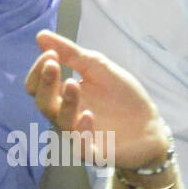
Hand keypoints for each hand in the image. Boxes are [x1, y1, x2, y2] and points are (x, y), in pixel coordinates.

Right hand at [25, 29, 170, 169]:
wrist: (150, 125)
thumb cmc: (123, 96)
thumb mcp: (98, 67)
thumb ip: (71, 54)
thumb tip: (41, 36)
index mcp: (64, 95)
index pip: (37, 86)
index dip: (39, 71)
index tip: (51, 54)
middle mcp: (66, 116)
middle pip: (43, 103)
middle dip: (45, 83)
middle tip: (53, 65)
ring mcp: (79, 135)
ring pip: (61, 121)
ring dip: (66, 102)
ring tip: (74, 83)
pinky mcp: (95, 152)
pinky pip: (80, 147)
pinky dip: (81, 131)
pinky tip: (87, 115)